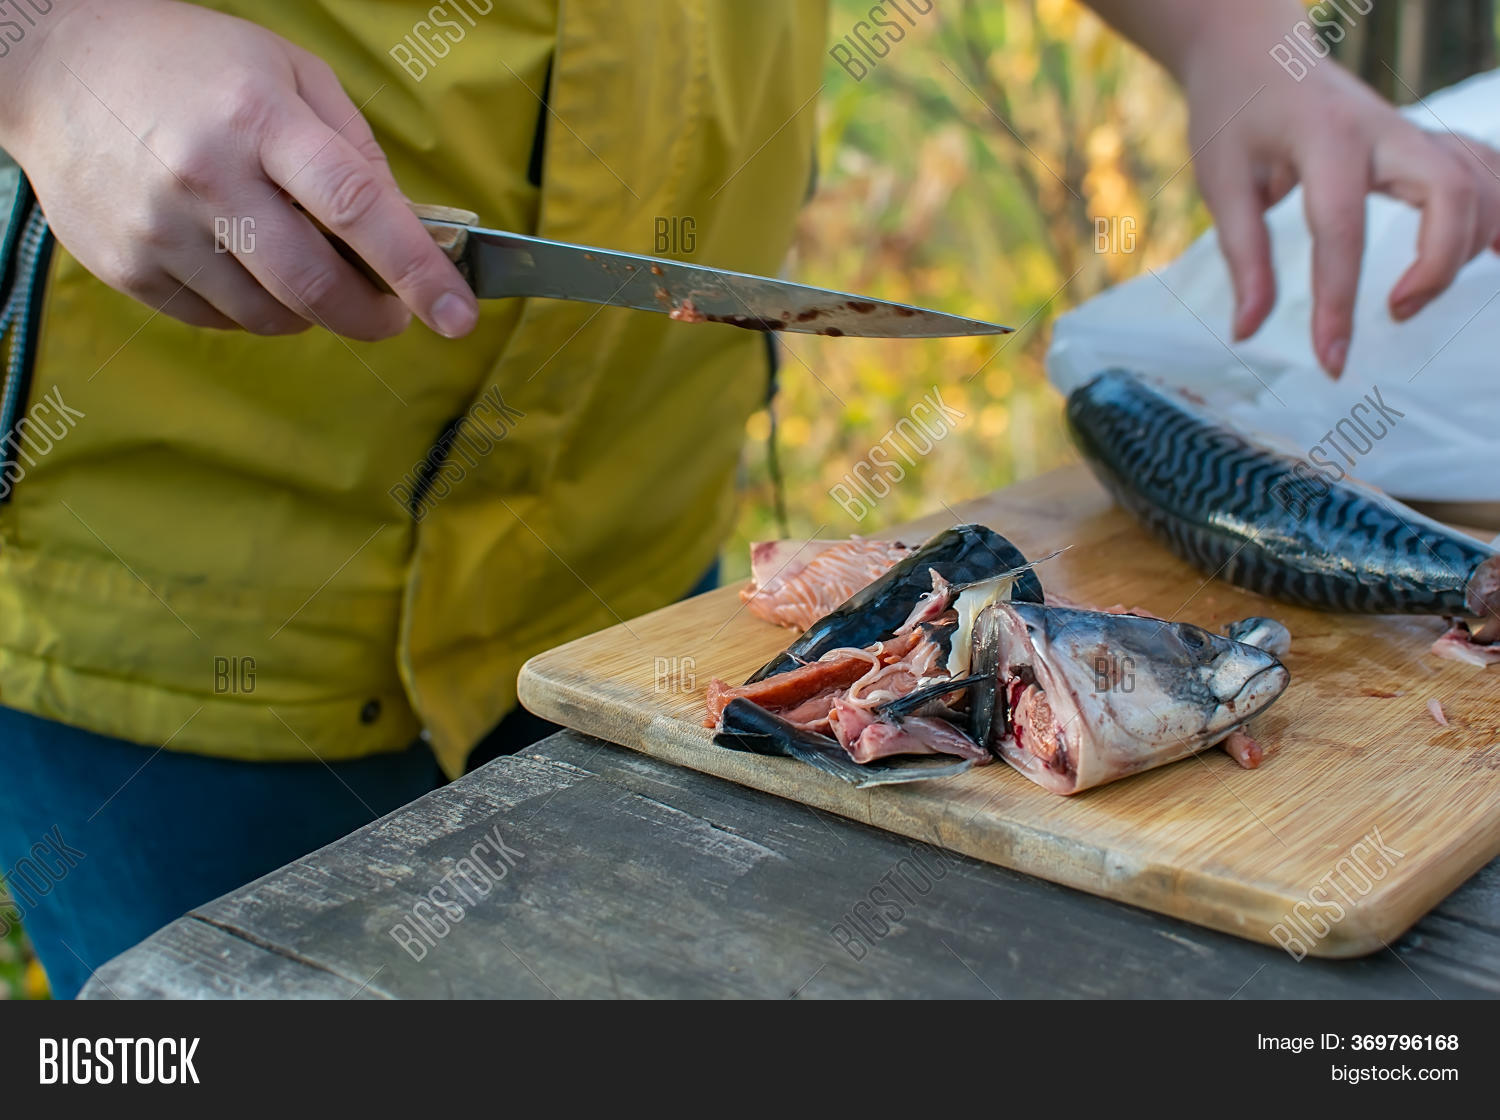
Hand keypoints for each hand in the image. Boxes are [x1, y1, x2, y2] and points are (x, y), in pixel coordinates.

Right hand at [0, 0, 478, 340]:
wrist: (55, 66)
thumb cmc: (190, 65)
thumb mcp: (289, 73)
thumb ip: (356, 151)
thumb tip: (411, 231)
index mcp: (259, 117)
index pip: (358, 207)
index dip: (417, 270)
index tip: (459, 315)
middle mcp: (207, 176)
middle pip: (316, 284)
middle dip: (373, 315)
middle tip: (391, 311)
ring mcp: (160, 229)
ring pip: (271, 316)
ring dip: (311, 312)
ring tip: (306, 269)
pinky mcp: (128, 267)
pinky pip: (219, 321)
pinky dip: (252, 309)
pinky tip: (244, 264)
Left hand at [1183, 55, 1499, 376]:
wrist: (1255, 53)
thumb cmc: (1234, 115)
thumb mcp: (1221, 183)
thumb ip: (1243, 256)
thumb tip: (1248, 330)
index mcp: (1325, 138)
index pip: (1342, 228)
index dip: (1339, 301)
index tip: (1332, 358)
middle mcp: (1384, 128)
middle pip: (1451, 192)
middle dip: (1437, 264)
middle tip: (1393, 313)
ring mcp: (1411, 130)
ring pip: (1478, 181)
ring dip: (1467, 245)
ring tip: (1416, 295)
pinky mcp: (1421, 139)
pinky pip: (1481, 168)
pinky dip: (1493, 211)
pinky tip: (1487, 255)